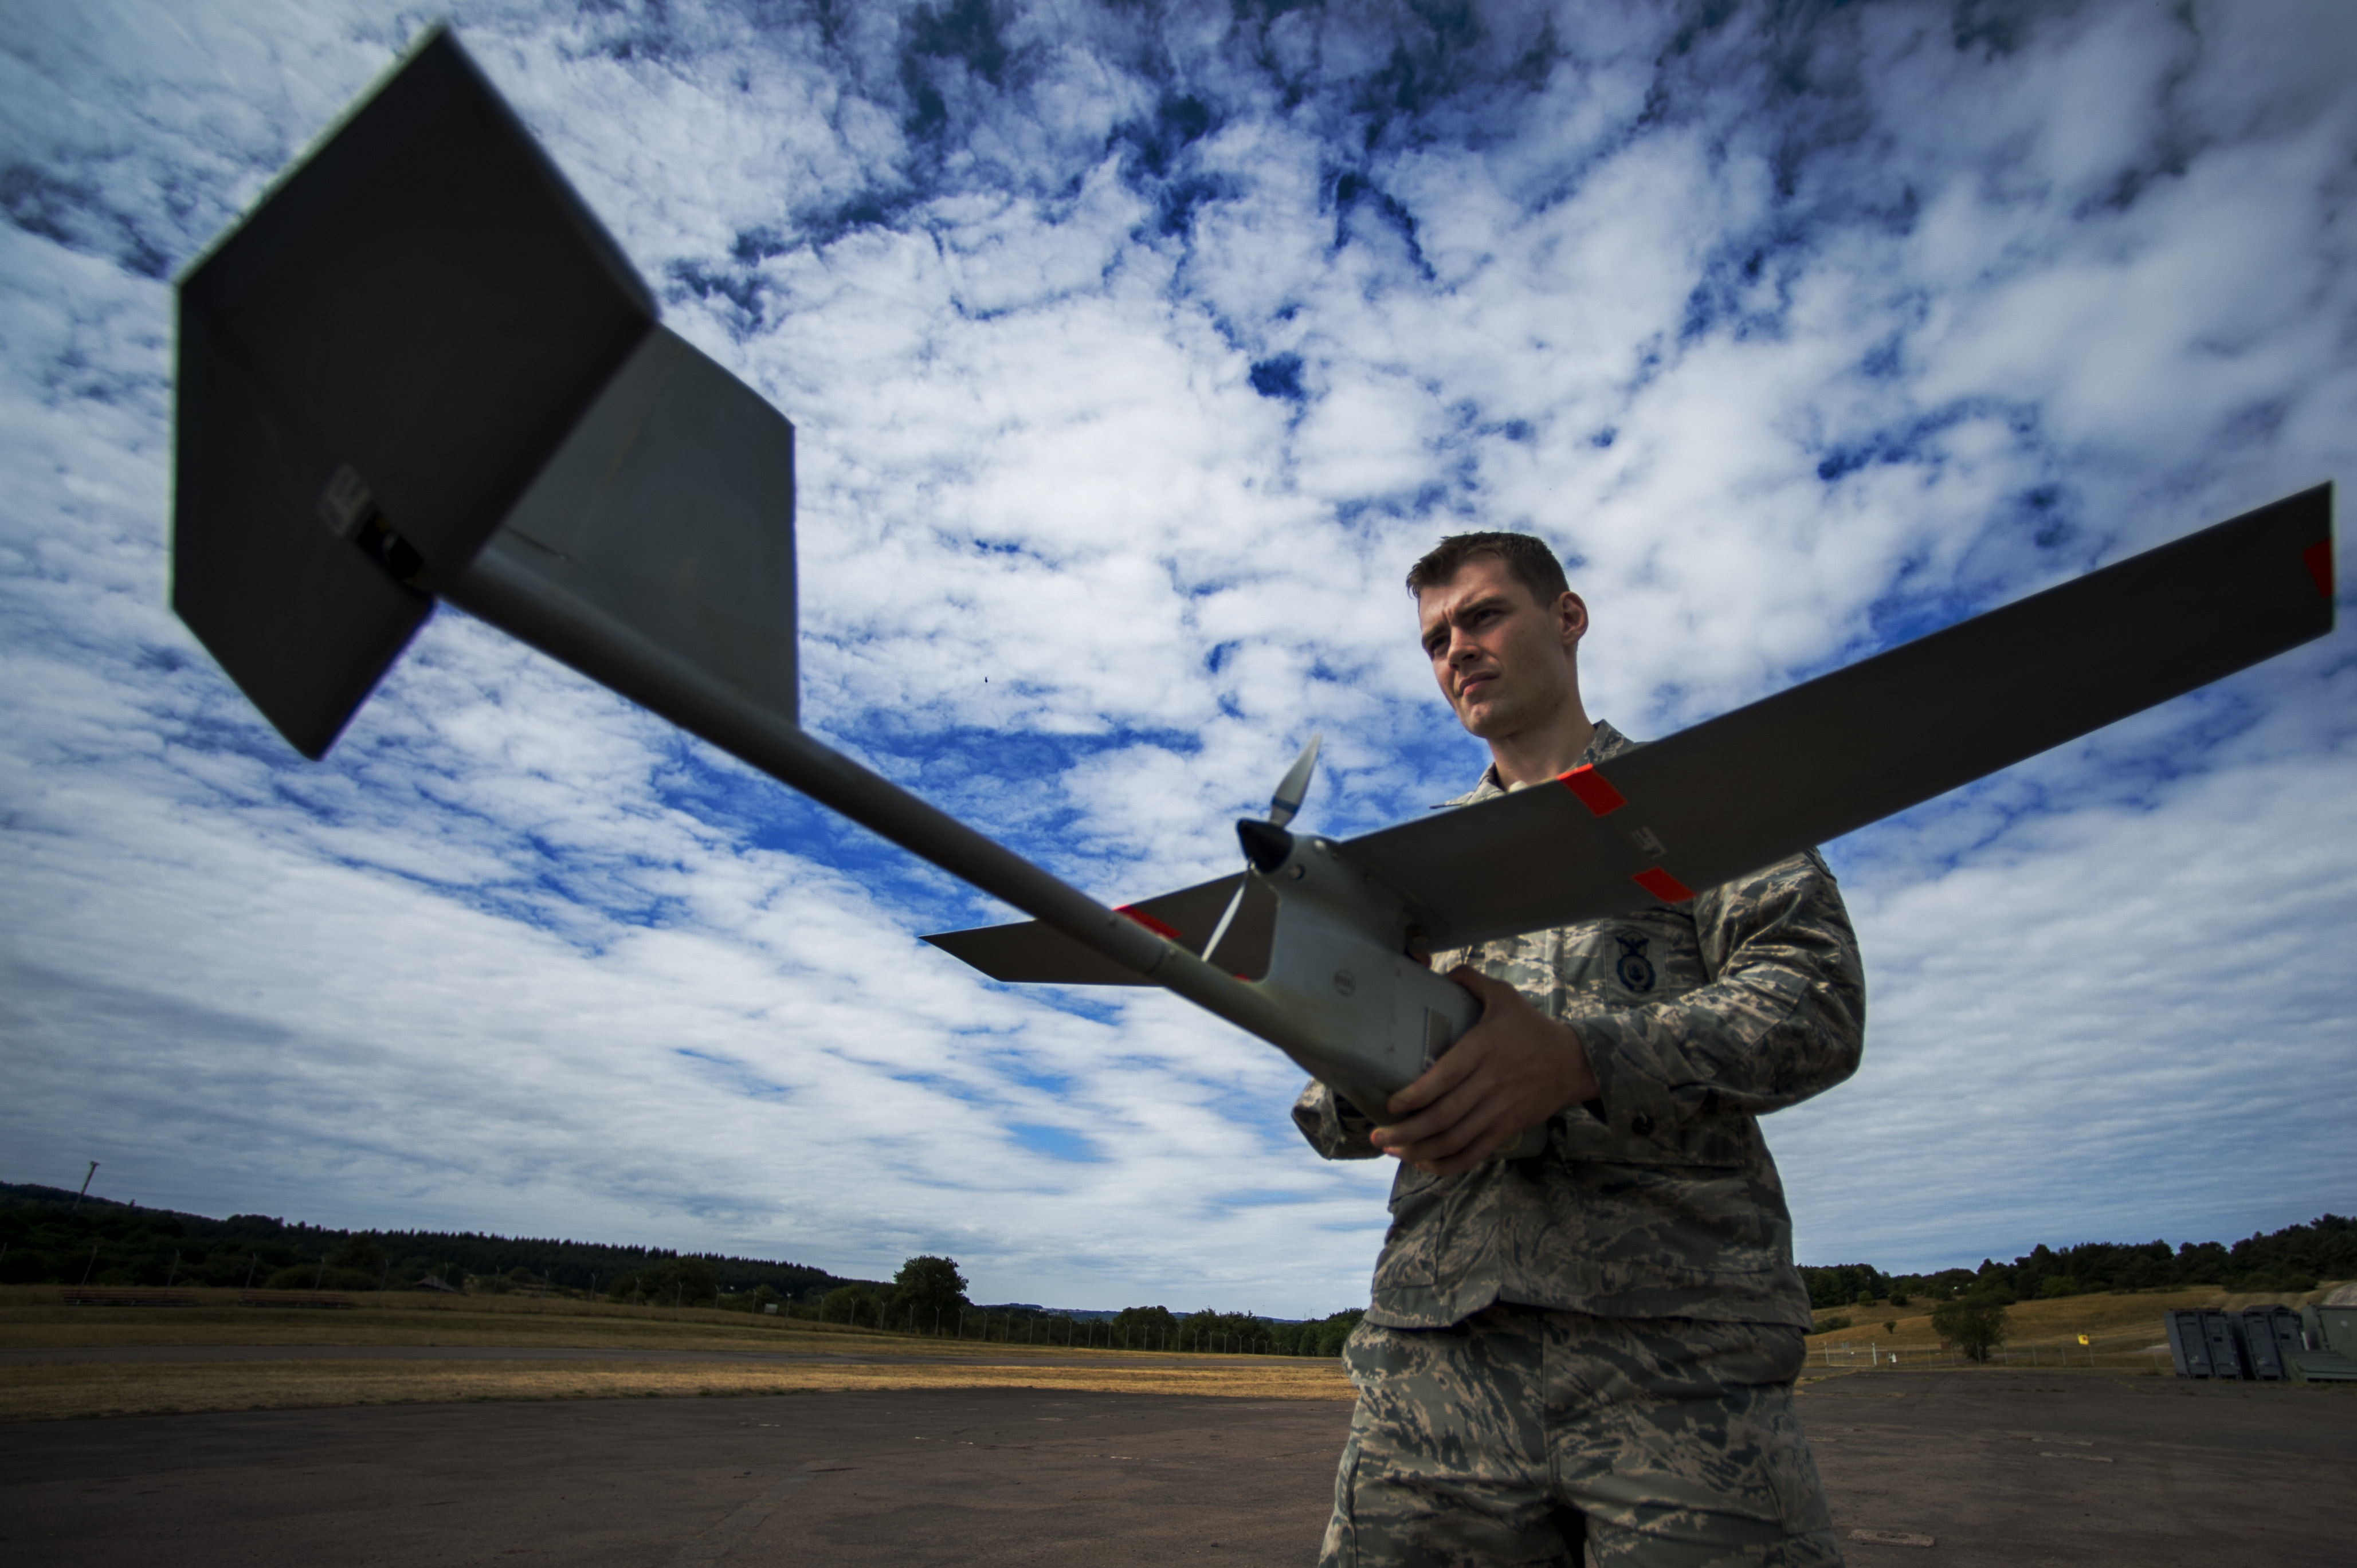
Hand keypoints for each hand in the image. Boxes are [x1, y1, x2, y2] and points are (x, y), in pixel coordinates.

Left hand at [1370, 967, 1598, 1173]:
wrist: (1574, 1062)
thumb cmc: (1531, 1027)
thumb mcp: (1504, 995)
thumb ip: (1470, 980)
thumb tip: (1440, 971)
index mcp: (1484, 1048)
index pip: (1445, 1077)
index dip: (1416, 1095)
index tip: (1391, 1104)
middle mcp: (1490, 1082)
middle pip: (1444, 1116)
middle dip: (1407, 1131)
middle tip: (1378, 1136)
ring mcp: (1500, 1108)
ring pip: (1456, 1139)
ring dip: (1420, 1150)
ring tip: (1392, 1149)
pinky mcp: (1509, 1127)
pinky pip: (1475, 1152)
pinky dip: (1448, 1163)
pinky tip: (1425, 1163)